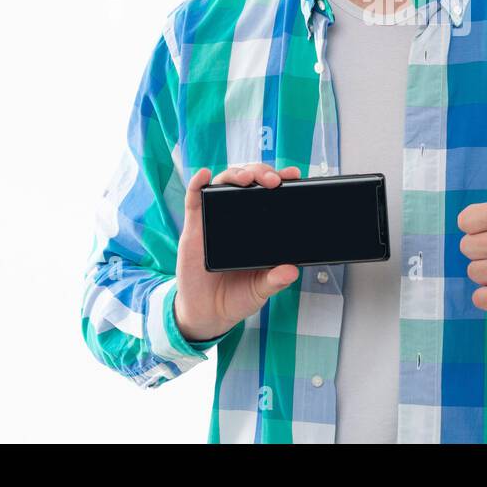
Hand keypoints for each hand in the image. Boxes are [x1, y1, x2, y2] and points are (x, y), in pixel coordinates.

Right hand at [173, 162, 302, 341]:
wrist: (207, 313)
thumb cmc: (236, 296)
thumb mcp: (260, 290)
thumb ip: (275, 281)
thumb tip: (291, 271)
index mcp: (258, 227)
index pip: (270, 195)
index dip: (281, 180)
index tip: (293, 175)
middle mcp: (237, 218)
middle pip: (249, 182)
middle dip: (261, 173)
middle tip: (273, 181)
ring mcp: (215, 219)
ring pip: (224, 184)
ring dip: (237, 174)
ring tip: (248, 178)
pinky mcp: (194, 226)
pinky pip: (193, 199)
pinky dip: (197, 183)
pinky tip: (204, 175)